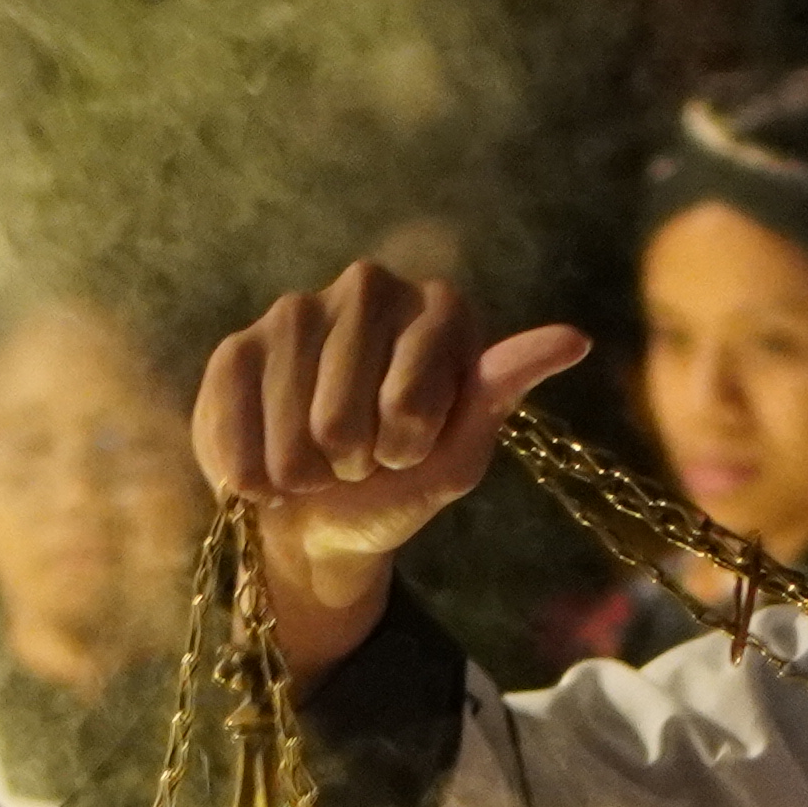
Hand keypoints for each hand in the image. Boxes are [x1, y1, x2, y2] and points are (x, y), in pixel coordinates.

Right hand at [193, 262, 589, 677]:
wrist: (324, 519)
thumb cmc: (404, 481)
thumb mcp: (460, 454)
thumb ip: (502, 393)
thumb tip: (573, 339)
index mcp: (441, 307)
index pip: (408, 403)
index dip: (404, 447)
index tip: (409, 448)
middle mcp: (369, 287)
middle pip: (341, 419)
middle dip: (352, 461)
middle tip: (359, 459)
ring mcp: (297, 309)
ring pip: (288, 430)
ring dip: (302, 473)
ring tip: (317, 462)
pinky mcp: (235, 347)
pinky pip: (234, 429)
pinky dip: (250, 473)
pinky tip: (266, 469)